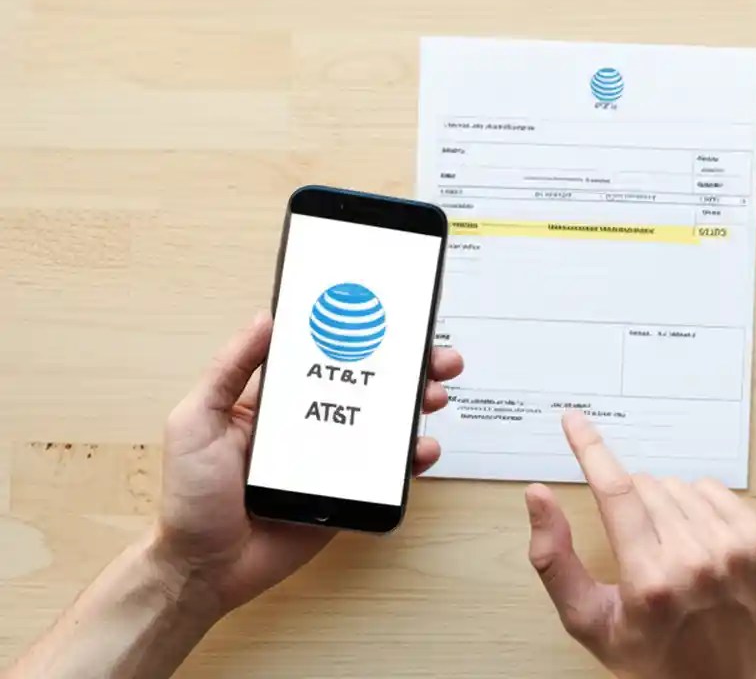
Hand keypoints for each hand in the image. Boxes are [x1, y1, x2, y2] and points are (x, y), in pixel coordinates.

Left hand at [155, 311, 463, 614]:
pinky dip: (411, 459)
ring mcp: (330, 458)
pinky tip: (423, 449)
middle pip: (366, 385)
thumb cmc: (191, 496)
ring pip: (383, 424)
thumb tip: (265, 319)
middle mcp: (307, 424)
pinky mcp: (345, 492)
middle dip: (406, 367)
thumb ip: (228, 370)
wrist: (205, 568)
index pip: (324, 357)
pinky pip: (386, 472)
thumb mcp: (197, 420)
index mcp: (274, 401)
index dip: (359, 337)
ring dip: (415, 406)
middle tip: (435, 356)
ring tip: (434, 395)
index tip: (388, 318)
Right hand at [525, 412, 755, 678]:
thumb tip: (537, 494)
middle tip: (633, 546)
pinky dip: (697, 505)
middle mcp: (697, 561)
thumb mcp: (586, 620)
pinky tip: (693, 539)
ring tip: (666, 550)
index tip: (574, 420)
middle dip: (628, 503)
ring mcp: (735, 550)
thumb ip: (552, 558)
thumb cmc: (649, 656)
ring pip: (678, 486)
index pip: (615, 492)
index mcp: (650, 580)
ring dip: (663, 506)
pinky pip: (714, 489)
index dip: (589, 448)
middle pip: (645, 486)